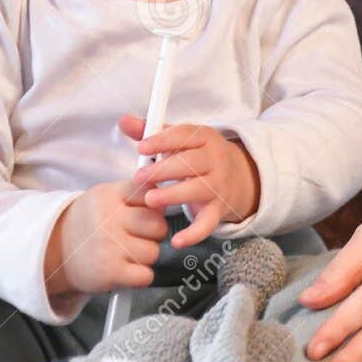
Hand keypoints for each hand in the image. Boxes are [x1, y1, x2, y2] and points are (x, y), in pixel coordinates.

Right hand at [46, 177, 170, 296]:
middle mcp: (108, 218)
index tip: (145, 210)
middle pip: (158, 225)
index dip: (153, 204)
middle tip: (137, 236)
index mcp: (108, 195)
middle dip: (154, 233)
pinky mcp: (110, 272)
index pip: (149, 192)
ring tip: (126, 253)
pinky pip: (146, 275)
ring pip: (153, 252)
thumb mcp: (105, 198)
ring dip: (145, 256)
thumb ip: (135, 195)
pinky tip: (125, 269)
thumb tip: (165, 202)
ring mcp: (109, 245)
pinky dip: (139, 276)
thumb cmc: (89, 224)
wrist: (56, 252)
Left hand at [119, 114, 260, 248]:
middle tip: (139, 177)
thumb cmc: (197, 156)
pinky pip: (207, 223)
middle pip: (191, 163)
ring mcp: (218, 185)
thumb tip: (124, 120)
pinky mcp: (218, 209)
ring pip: (199, 190)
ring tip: (151, 200)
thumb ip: (150, 131)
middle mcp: (215, 160)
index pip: (186, 135)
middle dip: (164, 170)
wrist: (238, 177)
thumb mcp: (179, 140)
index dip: (163, 140)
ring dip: (174, 195)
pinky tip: (176, 240)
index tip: (141, 147)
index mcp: (204, 138)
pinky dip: (193, 234)